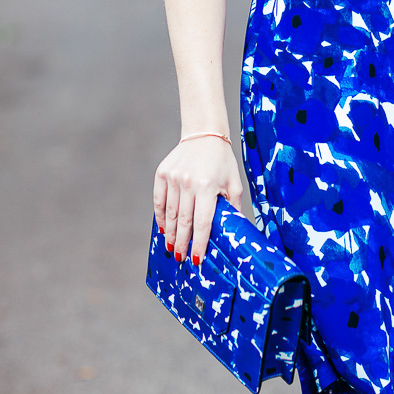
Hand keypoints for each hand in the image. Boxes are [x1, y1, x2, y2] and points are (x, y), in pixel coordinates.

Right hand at [153, 137, 243, 264]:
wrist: (204, 134)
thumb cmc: (222, 160)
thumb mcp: (234, 182)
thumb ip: (233, 206)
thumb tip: (234, 231)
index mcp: (207, 187)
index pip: (202, 223)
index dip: (199, 244)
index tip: (197, 260)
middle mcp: (188, 183)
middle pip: (183, 222)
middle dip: (182, 243)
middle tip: (181, 258)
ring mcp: (173, 178)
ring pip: (169, 214)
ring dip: (170, 233)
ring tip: (171, 247)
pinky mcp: (162, 173)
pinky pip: (159, 200)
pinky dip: (160, 216)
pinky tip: (163, 228)